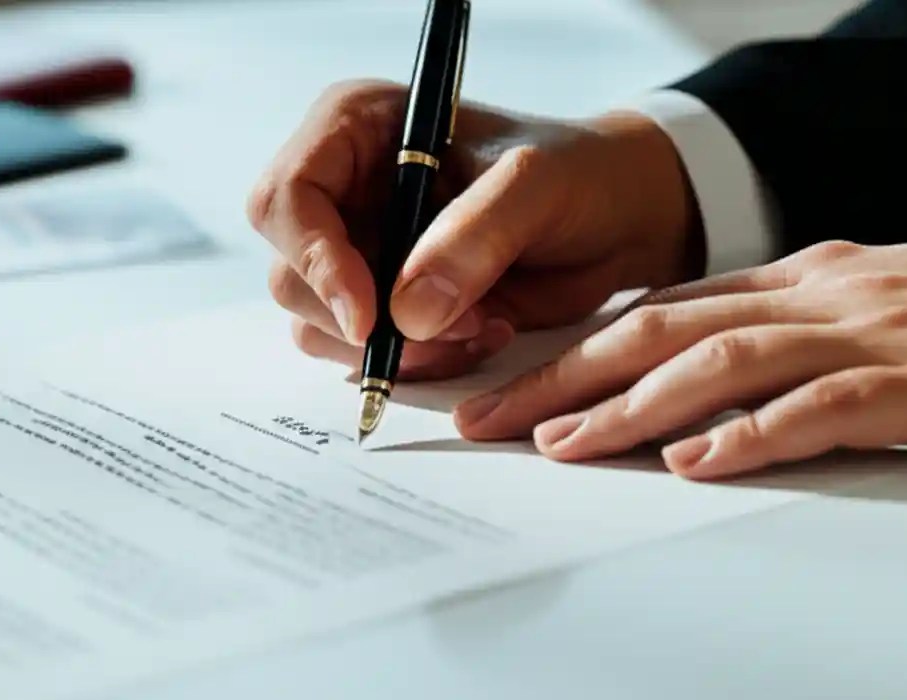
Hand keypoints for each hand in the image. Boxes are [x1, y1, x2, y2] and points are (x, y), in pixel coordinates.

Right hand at [248, 79, 698, 379]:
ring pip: (317, 323)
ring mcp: (357, 251)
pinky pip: (361, 353)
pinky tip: (477, 334)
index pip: (288, 197)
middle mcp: (341, 191)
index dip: (315, 260)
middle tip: (448, 328)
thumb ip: (472, 237)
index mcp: (355, 129)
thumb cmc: (578, 174)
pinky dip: (415, 363)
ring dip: (394, 349)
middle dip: (364, 319)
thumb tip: (407, 314)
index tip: (369, 317)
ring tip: (479, 326)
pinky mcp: (382, 302)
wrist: (618, 220)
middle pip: (291, 273)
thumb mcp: (535, 184)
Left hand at [456, 241, 906, 478]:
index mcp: (793, 280)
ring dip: (631, 407)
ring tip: (565, 446)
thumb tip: (672, 389)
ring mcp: (865, 334)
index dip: (571, 353)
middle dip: (565, 378)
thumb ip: (765, 338)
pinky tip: (697, 463)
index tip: (507, 391)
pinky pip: (822, 406)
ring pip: (721, 361)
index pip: (655, 313)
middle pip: (659, 332)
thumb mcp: (845, 314)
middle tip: (493, 421)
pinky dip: (753, 434)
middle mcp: (815, 296)